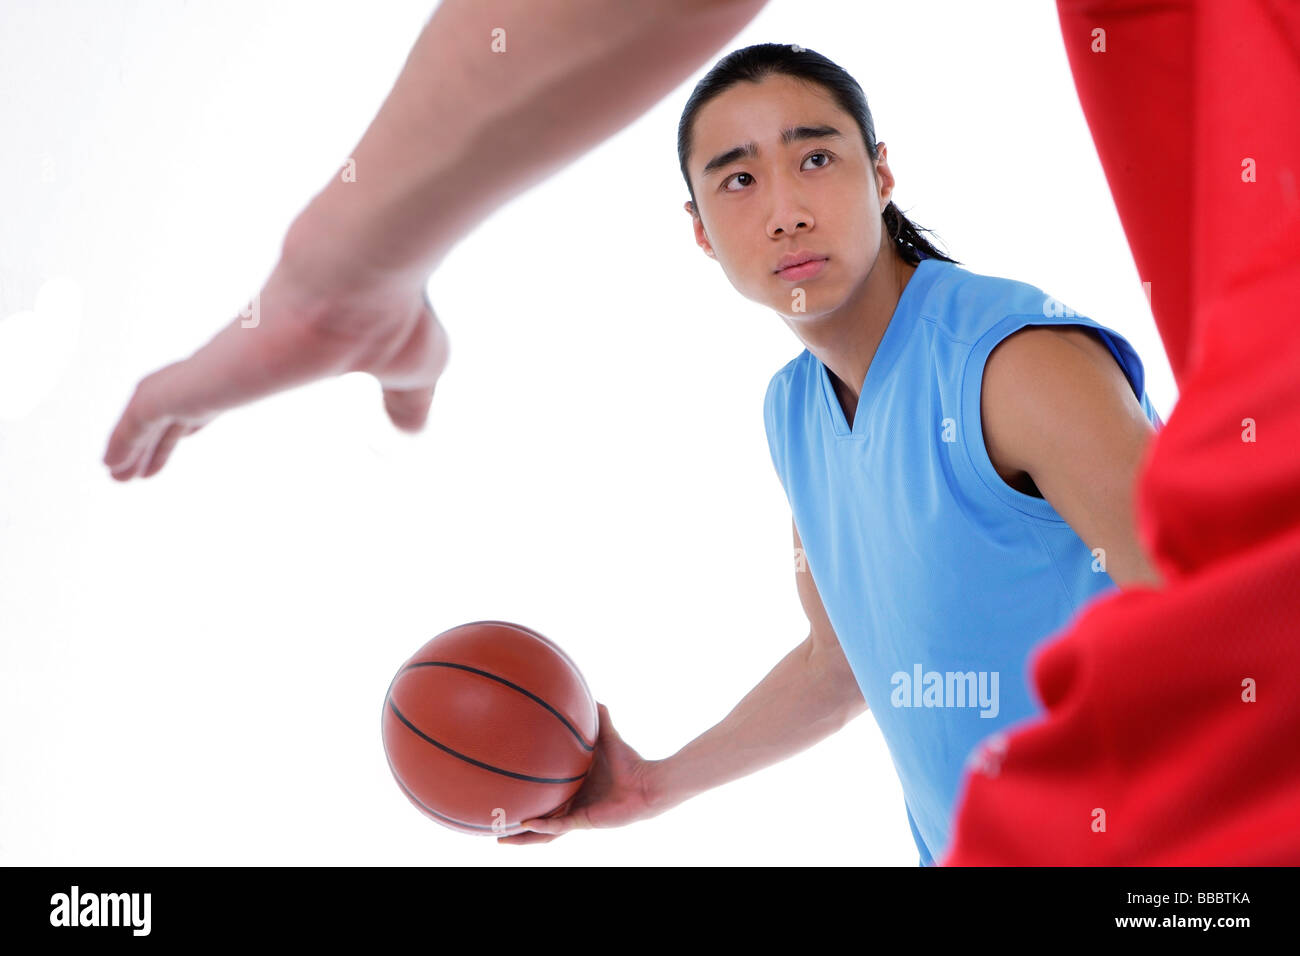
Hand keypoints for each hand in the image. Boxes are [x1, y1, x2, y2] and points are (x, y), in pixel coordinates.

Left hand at [101, 248, 449, 481]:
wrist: (366, 273)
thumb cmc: (391, 310)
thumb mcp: (412, 370)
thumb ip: (405, 402)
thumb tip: (411, 432)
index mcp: (285, 352)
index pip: (235, 384)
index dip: (213, 412)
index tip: (196, 429)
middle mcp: (244, 352)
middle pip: (190, 397)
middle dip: (166, 429)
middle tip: (141, 456)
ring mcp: (219, 362)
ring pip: (159, 405)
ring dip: (136, 440)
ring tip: (117, 472)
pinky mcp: (202, 375)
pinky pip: (145, 411)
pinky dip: (125, 437)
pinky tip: (113, 465)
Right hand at [498, 702, 663, 844]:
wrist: (647, 782)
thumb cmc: (630, 762)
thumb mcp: (607, 736)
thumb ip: (600, 717)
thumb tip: (592, 692)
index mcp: (574, 790)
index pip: (545, 799)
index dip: (526, 801)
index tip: (505, 796)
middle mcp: (573, 805)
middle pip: (539, 823)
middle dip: (516, 829)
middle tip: (494, 827)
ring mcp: (578, 815)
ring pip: (545, 833)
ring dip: (524, 838)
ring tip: (502, 839)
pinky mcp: (586, 822)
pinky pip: (560, 826)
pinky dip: (543, 827)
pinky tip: (527, 824)